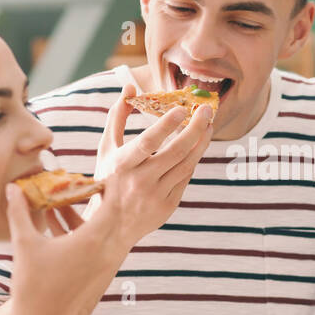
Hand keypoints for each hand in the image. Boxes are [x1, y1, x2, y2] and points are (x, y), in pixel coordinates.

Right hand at [89, 82, 213, 245]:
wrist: (111, 227)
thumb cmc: (108, 180)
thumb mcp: (106, 148)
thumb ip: (117, 117)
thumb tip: (130, 87)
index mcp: (123, 164)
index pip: (148, 142)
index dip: (166, 126)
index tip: (182, 109)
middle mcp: (140, 181)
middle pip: (175, 152)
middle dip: (195, 129)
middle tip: (206, 110)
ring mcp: (156, 195)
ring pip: (186, 165)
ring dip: (200, 143)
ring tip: (208, 125)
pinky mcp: (168, 205)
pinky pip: (186, 177)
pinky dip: (193, 159)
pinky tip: (197, 145)